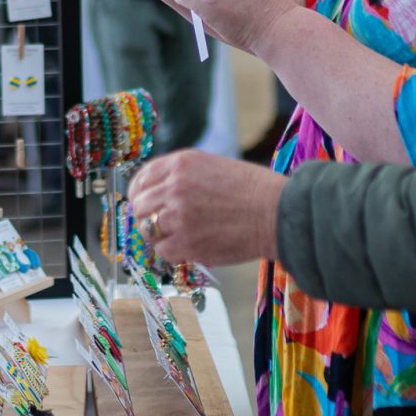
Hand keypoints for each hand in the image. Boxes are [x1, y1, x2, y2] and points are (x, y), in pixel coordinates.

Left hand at [128, 151, 283, 268]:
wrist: (276, 212)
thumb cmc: (252, 191)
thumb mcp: (213, 167)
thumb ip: (183, 178)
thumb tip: (158, 195)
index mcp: (181, 163)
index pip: (142, 178)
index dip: (139, 193)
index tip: (142, 202)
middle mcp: (175, 186)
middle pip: (139, 205)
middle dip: (146, 216)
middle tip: (160, 225)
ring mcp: (178, 215)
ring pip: (147, 230)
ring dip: (159, 236)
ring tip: (178, 236)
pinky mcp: (187, 242)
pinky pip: (163, 251)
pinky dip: (173, 252)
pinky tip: (189, 247)